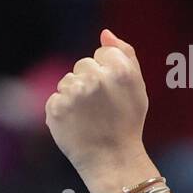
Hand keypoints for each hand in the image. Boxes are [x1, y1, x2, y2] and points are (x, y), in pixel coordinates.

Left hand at [44, 28, 148, 175]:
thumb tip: (105, 33)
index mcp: (120, 71)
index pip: (103, 53)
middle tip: (102, 107)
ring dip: (75, 95)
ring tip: (89, 117)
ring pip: (67, 81)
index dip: (109, 72)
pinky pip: (56, 98)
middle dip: (90, 81)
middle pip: (83, 64)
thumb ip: (125, 54)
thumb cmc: (127, 122)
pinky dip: (63, 110)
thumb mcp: (137, 86)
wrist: (112, 159)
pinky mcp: (56, 109)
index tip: (114, 93)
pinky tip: (76, 124)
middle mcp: (96, 79)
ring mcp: (73, 94)